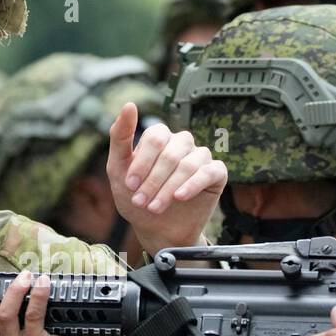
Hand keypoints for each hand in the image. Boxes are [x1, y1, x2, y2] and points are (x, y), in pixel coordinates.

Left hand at [105, 102, 225, 254]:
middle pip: (171, 153)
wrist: (157, 230)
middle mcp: (182, 143)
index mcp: (161, 137)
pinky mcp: (216, 173)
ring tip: (155, 208)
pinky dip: (192, 185)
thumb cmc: (137, 198)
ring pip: (188, 164)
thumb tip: (129, 104)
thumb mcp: (118, 170)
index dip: (142, 162)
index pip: (155, 136)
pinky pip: (209, 172)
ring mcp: (200, 157)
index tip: (130, 185)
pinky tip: (179, 198)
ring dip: (168, 188)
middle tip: (141, 201)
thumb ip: (120, 137)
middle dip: (153, 180)